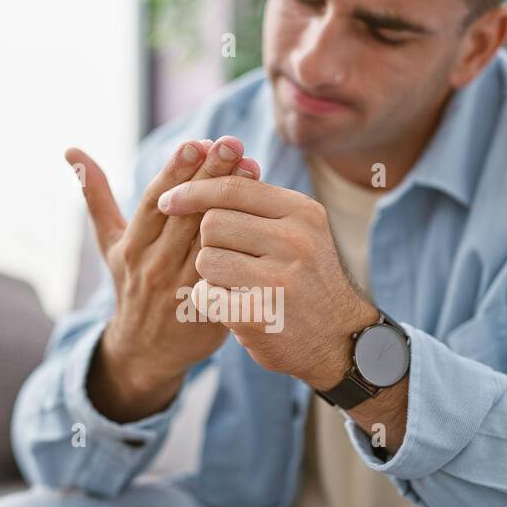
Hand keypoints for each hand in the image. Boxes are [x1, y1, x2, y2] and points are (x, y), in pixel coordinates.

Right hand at [66, 137, 260, 420]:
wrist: (144, 353)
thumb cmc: (132, 285)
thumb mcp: (110, 244)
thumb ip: (96, 196)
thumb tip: (71, 151)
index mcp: (132, 246)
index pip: (155, 202)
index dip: (175, 172)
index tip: (195, 142)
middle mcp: (154, 265)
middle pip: (185, 214)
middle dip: (209, 176)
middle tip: (232, 143)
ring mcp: (181, 289)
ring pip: (209, 240)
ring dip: (232, 204)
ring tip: (252, 169)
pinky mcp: (206, 310)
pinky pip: (226, 275)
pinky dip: (243, 248)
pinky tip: (263, 221)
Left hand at [157, 175, 378, 389]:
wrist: (338, 340)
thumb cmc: (306, 280)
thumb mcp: (300, 232)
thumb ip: (259, 203)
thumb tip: (206, 165)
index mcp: (302, 213)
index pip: (233, 188)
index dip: (193, 191)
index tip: (168, 201)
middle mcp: (295, 242)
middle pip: (212, 223)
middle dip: (209, 241)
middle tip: (232, 260)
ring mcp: (278, 280)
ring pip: (205, 259)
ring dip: (210, 273)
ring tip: (237, 285)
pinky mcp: (259, 315)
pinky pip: (204, 294)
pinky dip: (208, 300)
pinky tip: (232, 306)